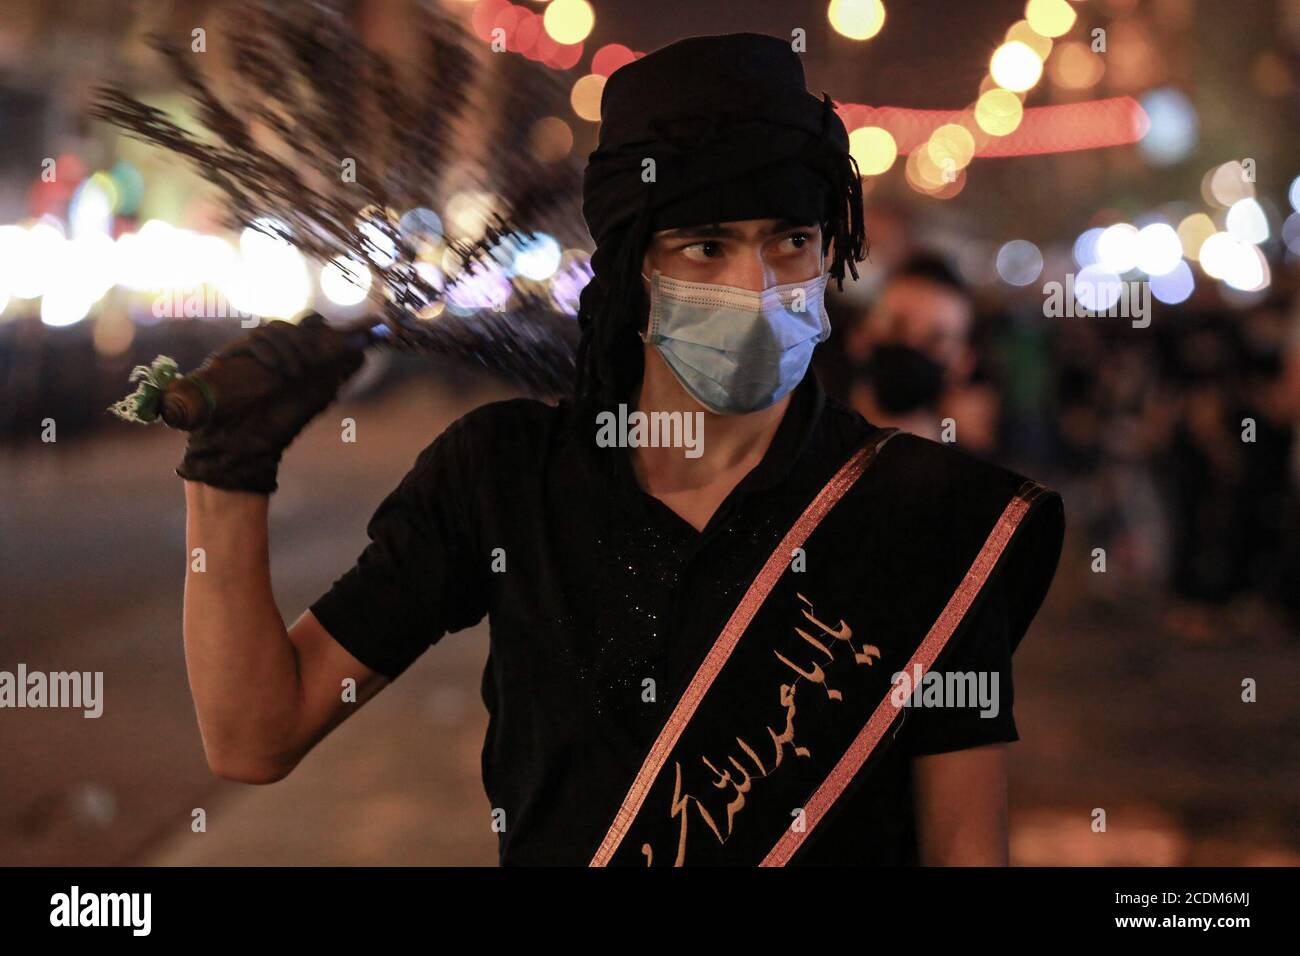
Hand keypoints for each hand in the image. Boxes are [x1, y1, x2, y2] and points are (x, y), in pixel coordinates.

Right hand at [176, 313, 364, 493]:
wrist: (246, 444)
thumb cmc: (279, 423)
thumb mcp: (316, 396)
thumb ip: (335, 373)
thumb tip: (362, 353)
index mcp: (288, 357)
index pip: (302, 328)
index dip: (315, 327)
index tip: (330, 335)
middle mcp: (268, 353)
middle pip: (287, 326)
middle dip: (304, 340)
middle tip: (312, 363)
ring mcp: (248, 355)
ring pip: (271, 330)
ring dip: (289, 347)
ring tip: (296, 373)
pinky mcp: (229, 359)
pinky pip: (251, 342)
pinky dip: (267, 350)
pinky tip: (276, 369)